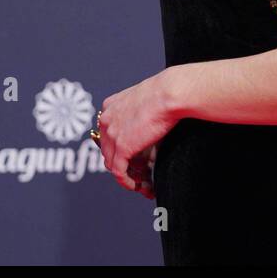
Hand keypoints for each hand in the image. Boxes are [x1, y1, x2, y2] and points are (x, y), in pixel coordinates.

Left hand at [97, 70, 176, 196]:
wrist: (170, 93)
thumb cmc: (166, 92)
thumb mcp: (145, 100)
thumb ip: (140, 112)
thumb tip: (150, 124)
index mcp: (111, 106)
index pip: (107, 133)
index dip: (117, 146)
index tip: (130, 155)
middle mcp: (106, 119)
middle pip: (107, 149)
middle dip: (121, 162)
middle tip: (136, 171)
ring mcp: (112, 134)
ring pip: (111, 162)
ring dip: (124, 174)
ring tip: (139, 180)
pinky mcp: (122, 147)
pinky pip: (118, 171)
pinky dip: (126, 181)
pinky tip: (137, 185)